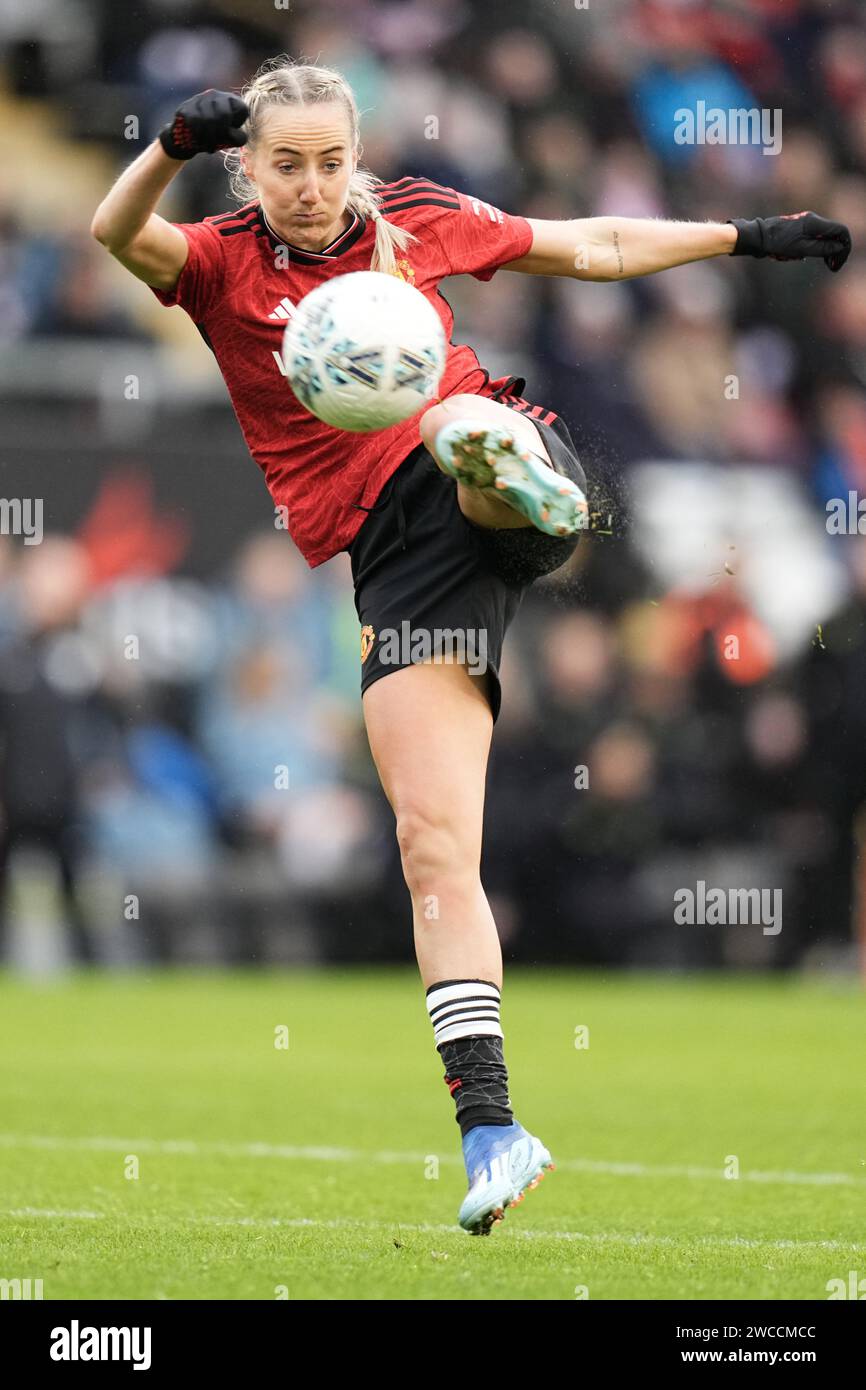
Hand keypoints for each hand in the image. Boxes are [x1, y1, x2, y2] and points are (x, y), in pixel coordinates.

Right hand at [158, 89, 248, 160]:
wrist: (190, 138)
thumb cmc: (216, 136)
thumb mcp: (231, 139)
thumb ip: (239, 137)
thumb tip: (232, 133)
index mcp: (231, 100)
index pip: (242, 109)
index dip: (238, 125)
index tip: (231, 132)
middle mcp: (216, 95)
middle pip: (224, 115)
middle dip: (221, 134)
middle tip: (217, 145)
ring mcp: (200, 98)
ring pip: (209, 119)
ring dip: (210, 139)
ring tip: (209, 147)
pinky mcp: (187, 106)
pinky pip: (196, 122)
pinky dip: (199, 136)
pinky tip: (200, 141)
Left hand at [728, 212, 851, 271]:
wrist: (757, 237)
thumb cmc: (776, 243)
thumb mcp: (801, 249)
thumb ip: (822, 248)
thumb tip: (839, 248)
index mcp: (814, 223)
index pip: (840, 231)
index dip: (843, 246)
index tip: (837, 262)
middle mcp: (812, 220)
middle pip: (834, 234)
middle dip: (836, 250)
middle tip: (832, 267)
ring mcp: (806, 223)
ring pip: (824, 237)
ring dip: (826, 251)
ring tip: (824, 264)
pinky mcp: (799, 229)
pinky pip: (814, 238)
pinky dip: (816, 248)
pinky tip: (809, 257)